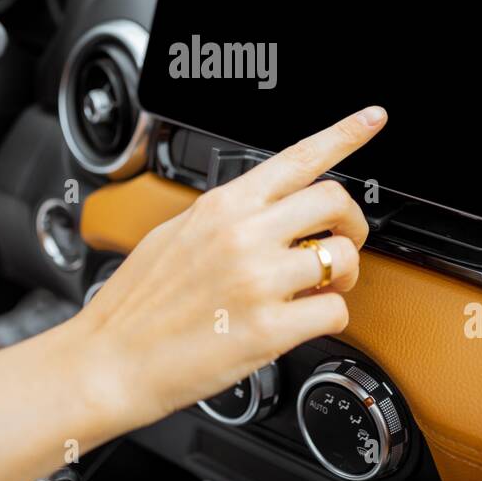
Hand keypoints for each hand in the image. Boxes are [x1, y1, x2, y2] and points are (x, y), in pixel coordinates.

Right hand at [78, 106, 387, 427]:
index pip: (297, 156)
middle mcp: (243, 235)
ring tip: (317, 290)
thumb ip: (225, 215)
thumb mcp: (174, 233)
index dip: (344, 133)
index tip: (372, 118)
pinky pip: (335, 313)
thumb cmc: (135, 305)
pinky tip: (301, 321)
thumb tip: (264, 209)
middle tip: (343, 242)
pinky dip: (328, 319)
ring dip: (343, 276)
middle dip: (352, 223)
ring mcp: (258, 281)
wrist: (109, 361)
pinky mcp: (269, 330)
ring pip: (344, 258)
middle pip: (336, 201)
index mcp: (222, 206)